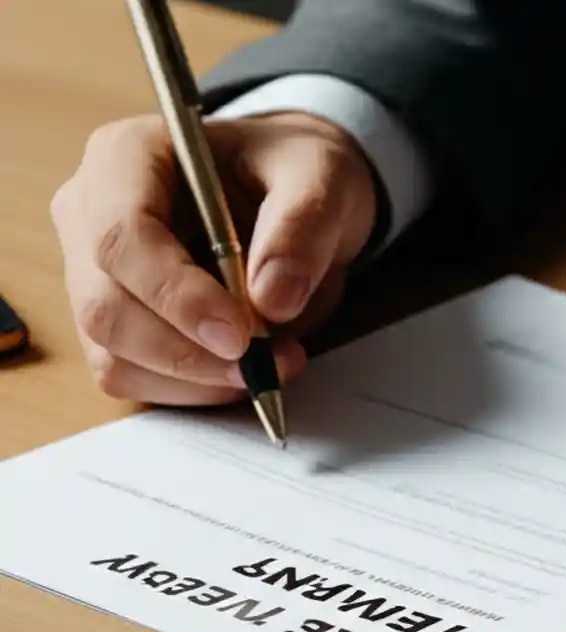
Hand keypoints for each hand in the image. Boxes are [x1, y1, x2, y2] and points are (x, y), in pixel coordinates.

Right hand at [51, 112, 375, 403]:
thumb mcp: (322, 176)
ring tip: (273, 363)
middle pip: (106, 307)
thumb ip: (304, 226)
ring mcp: (92, 272)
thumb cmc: (295, 170)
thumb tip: (272, 300)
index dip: (177, 296)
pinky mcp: (114, 322)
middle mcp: (89, 213)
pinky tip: (244, 370)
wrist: (293, 192)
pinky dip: (192, 389)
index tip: (241, 336)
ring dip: (195, 379)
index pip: (122, 236)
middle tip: (266, 364)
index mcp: (125, 155)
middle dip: (188, 352)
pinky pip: (133, 377)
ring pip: (114, 354)